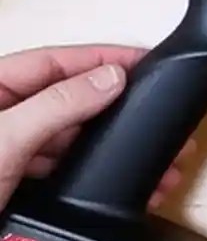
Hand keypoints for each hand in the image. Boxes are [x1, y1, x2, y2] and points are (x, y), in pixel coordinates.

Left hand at [0, 45, 187, 210]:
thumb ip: (58, 104)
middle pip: (70, 99)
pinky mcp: (17, 180)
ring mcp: (9, 148)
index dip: (103, 59)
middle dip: (117, 110)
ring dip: (111, 149)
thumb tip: (110, 79)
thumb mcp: (8, 138)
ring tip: (153, 157)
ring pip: (73, 138)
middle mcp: (5, 113)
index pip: (58, 61)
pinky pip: (65, 169)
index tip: (143, 61)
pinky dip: (94, 175)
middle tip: (157, 113)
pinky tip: (120, 182)